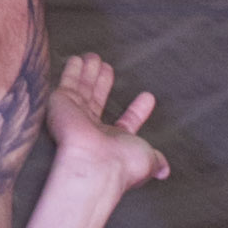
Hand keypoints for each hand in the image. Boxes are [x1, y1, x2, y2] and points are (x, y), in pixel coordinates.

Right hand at [47, 54, 165, 195]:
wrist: (96, 164)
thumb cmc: (122, 165)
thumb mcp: (148, 160)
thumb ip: (156, 160)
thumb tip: (165, 171)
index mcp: (114, 141)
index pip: (128, 122)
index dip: (137, 110)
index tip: (148, 96)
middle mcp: (93, 129)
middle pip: (99, 100)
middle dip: (103, 83)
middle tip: (107, 66)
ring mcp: (76, 116)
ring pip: (84, 89)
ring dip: (89, 73)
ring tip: (94, 57)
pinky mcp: (62, 103)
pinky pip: (67, 82)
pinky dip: (72, 70)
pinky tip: (77, 58)